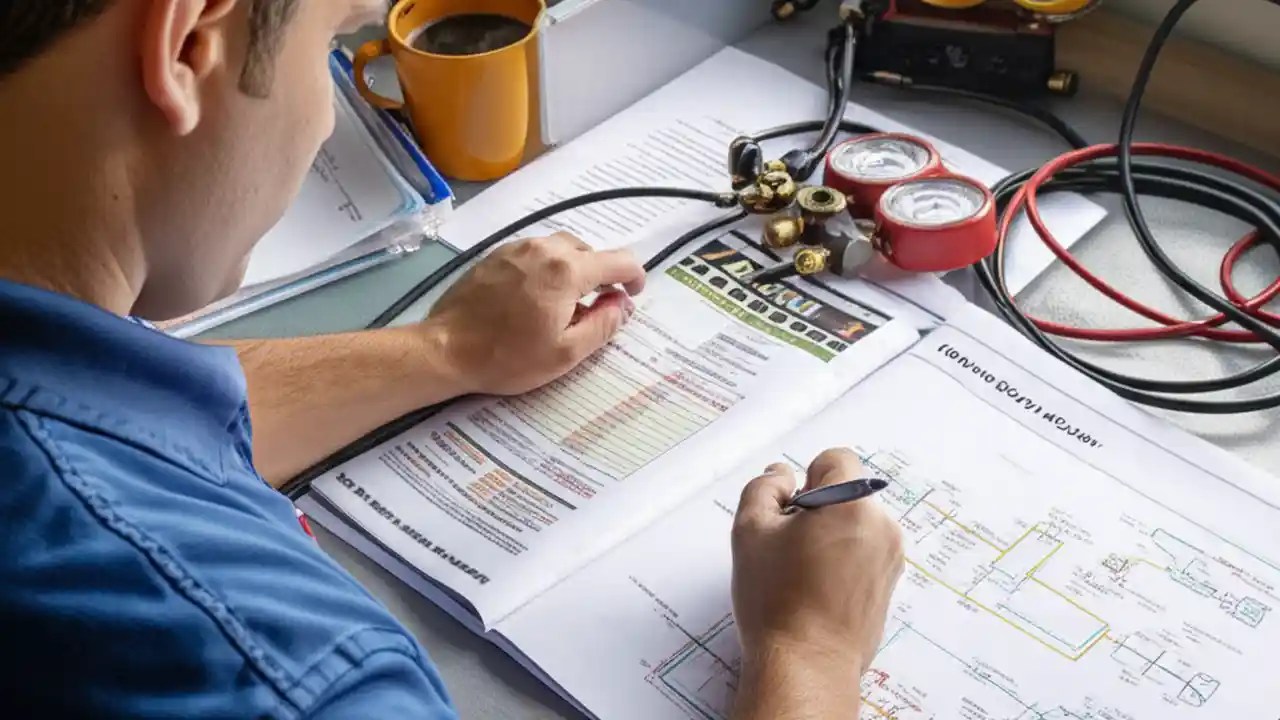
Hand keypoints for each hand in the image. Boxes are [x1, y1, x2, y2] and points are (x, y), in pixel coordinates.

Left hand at [426, 233, 645, 395]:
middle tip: (594, 308)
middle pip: (589, 251)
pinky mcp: (496, 255)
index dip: (634, 277)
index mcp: (568, 271)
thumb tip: (622, 305)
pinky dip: (546, 268)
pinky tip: (535, 296)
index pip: (619, 260)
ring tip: (564, 303)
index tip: (630, 296)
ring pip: (560, 248)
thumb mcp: (566, 353)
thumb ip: (603, 325)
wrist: (446, 349)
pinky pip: (534, 253)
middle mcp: (544, 249)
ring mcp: (517, 248)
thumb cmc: (508, 357)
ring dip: (572, 269)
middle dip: (600, 275)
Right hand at [731, 449, 903, 674]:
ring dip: (830, 535)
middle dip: (817, 510)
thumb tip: (781, 476)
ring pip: (855, 524)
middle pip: (846, 493)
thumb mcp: (749, 532)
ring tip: (802, 572)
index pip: (836, 459)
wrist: (806, 664)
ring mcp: (891, 558)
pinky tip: (817, 589)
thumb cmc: (778, 602)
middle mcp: (882, 527)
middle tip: (788, 546)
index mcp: (853, 505)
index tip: (791, 511)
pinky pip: (864, 552)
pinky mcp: (889, 584)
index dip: (807, 478)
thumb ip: (762, 489)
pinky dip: (843, 560)